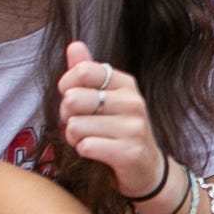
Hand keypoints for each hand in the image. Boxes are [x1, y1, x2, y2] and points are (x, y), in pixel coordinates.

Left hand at [57, 42, 165, 203]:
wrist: (146, 169)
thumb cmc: (118, 130)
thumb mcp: (106, 98)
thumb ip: (87, 72)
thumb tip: (74, 45)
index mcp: (126, 83)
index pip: (83, 71)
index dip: (66, 86)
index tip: (73, 98)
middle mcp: (133, 101)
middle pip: (73, 99)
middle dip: (67, 116)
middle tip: (80, 124)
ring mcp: (134, 127)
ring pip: (75, 126)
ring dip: (74, 138)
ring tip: (89, 139)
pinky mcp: (129, 152)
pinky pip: (86, 146)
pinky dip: (84, 152)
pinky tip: (97, 152)